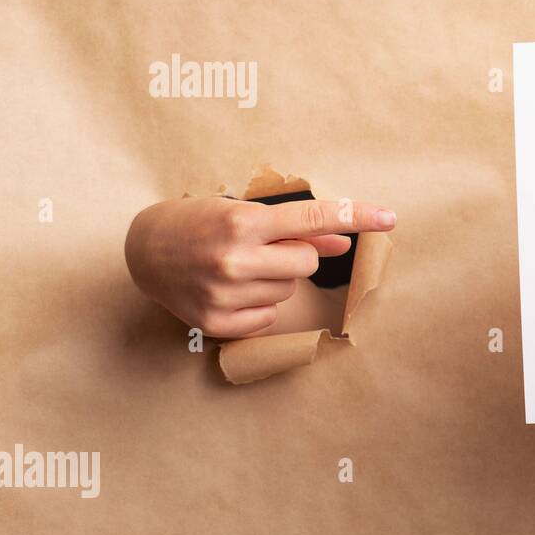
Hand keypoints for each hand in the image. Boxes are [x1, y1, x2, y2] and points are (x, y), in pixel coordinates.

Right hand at [125, 195, 396, 336]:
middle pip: (307, 262)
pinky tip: (231, 290)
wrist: (143, 250)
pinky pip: (269, 317)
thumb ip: (295, 228)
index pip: (311, 218)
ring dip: (274, 279)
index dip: (355, 216)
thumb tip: (341, 242)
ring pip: (288, 291)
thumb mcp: (244, 212)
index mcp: (242, 223)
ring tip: (238, 266)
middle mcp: (234, 258)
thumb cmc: (199, 222)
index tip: (390, 217)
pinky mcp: (217, 323)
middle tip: (263, 247)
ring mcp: (225, 294)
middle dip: (296, 254)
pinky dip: (258, 305)